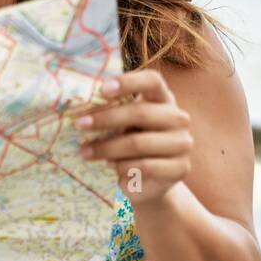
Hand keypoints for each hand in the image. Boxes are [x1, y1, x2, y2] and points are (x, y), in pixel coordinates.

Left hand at [79, 70, 193, 205]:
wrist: (147, 179)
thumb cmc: (127, 141)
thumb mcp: (119, 123)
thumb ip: (108, 111)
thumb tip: (78, 107)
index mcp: (162, 98)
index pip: (153, 81)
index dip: (128, 82)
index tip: (101, 90)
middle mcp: (177, 118)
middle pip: (141, 112)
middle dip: (106, 119)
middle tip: (80, 124)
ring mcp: (183, 143)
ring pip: (139, 142)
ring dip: (107, 148)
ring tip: (85, 152)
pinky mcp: (180, 168)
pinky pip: (145, 166)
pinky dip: (123, 166)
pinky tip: (111, 166)